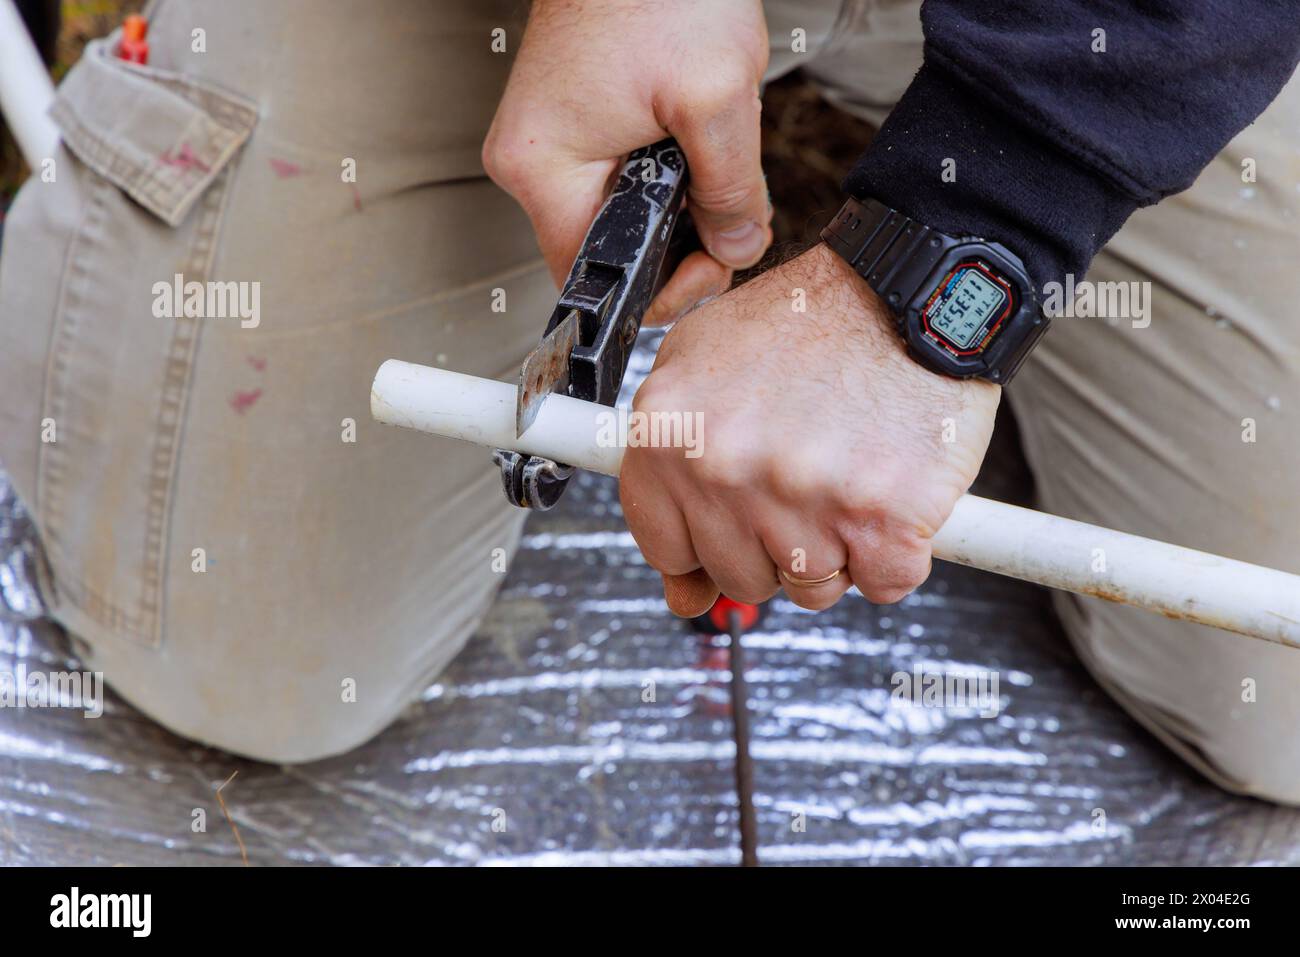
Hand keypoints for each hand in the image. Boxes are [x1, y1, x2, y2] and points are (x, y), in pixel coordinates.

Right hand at [482, 0, 772, 322]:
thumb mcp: (718, 99)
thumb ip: (732, 193)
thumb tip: (734, 249)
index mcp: (544, 168)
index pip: (596, 276)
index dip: (664, 285)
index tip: (713, 262)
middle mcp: (533, 163)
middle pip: (615, 249)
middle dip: (685, 239)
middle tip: (730, 208)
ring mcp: (552, 142)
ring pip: (627, 216)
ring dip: (683, 200)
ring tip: (709, 147)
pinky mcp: (575, 124)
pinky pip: (625, 179)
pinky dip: (671, 171)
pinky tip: (692, 135)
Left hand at [620, 243, 1000, 615]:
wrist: (909, 288)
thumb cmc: (808, 320)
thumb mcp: (700, 363)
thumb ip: (669, 471)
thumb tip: (680, 590)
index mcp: (670, 433)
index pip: (666, 548)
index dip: (705, 543)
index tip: (732, 525)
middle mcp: (725, 468)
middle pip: (739, 578)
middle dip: (773, 545)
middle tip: (804, 482)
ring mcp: (803, 496)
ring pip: (811, 588)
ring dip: (836, 548)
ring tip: (847, 475)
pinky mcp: (883, 517)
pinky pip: (884, 583)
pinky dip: (896, 553)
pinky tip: (892, 498)